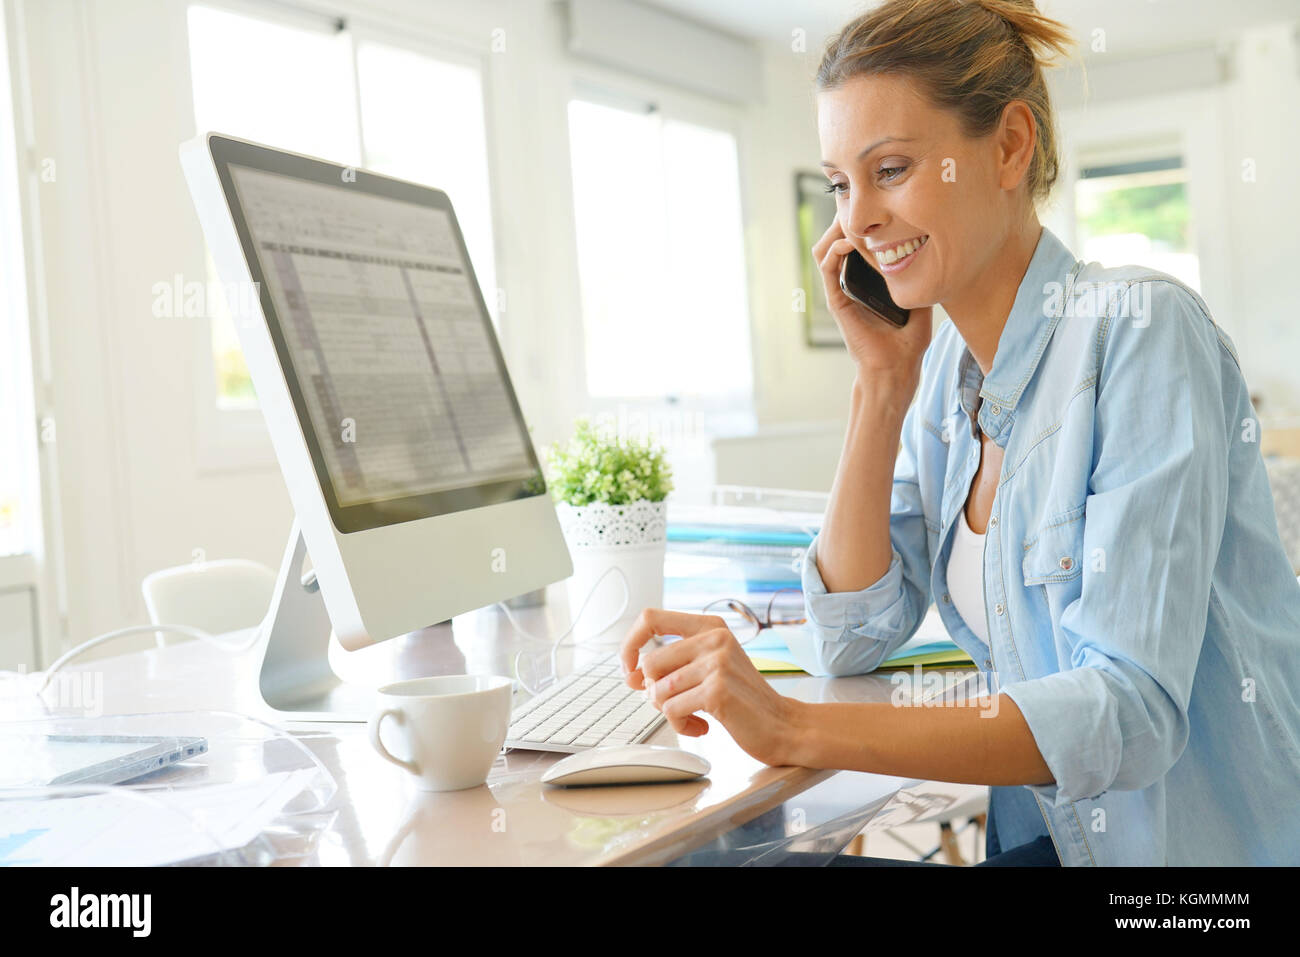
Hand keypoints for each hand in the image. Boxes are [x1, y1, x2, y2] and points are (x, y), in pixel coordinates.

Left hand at [619, 609, 800, 766]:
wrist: (783, 726)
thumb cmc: (744, 700)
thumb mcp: (712, 665)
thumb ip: (677, 661)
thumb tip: (633, 672)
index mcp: (710, 626)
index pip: (650, 619)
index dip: (630, 645)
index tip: (631, 671)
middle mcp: (715, 638)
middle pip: (650, 663)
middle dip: (655, 692)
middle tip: (675, 704)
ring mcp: (717, 663)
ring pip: (658, 690)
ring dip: (670, 712)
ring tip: (694, 715)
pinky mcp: (716, 691)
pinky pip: (672, 710)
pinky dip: (682, 725)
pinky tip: (703, 726)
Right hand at [811, 216, 932, 385]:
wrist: (896, 368)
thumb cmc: (909, 341)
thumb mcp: (921, 298)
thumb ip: (919, 275)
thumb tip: (935, 250)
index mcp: (867, 281)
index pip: (856, 243)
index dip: (861, 221)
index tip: (875, 204)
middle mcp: (850, 283)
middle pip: (837, 240)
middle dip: (845, 218)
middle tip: (859, 201)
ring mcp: (841, 291)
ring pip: (825, 249)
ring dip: (834, 229)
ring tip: (849, 217)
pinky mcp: (837, 301)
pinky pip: (827, 268)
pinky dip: (834, 250)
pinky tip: (848, 242)